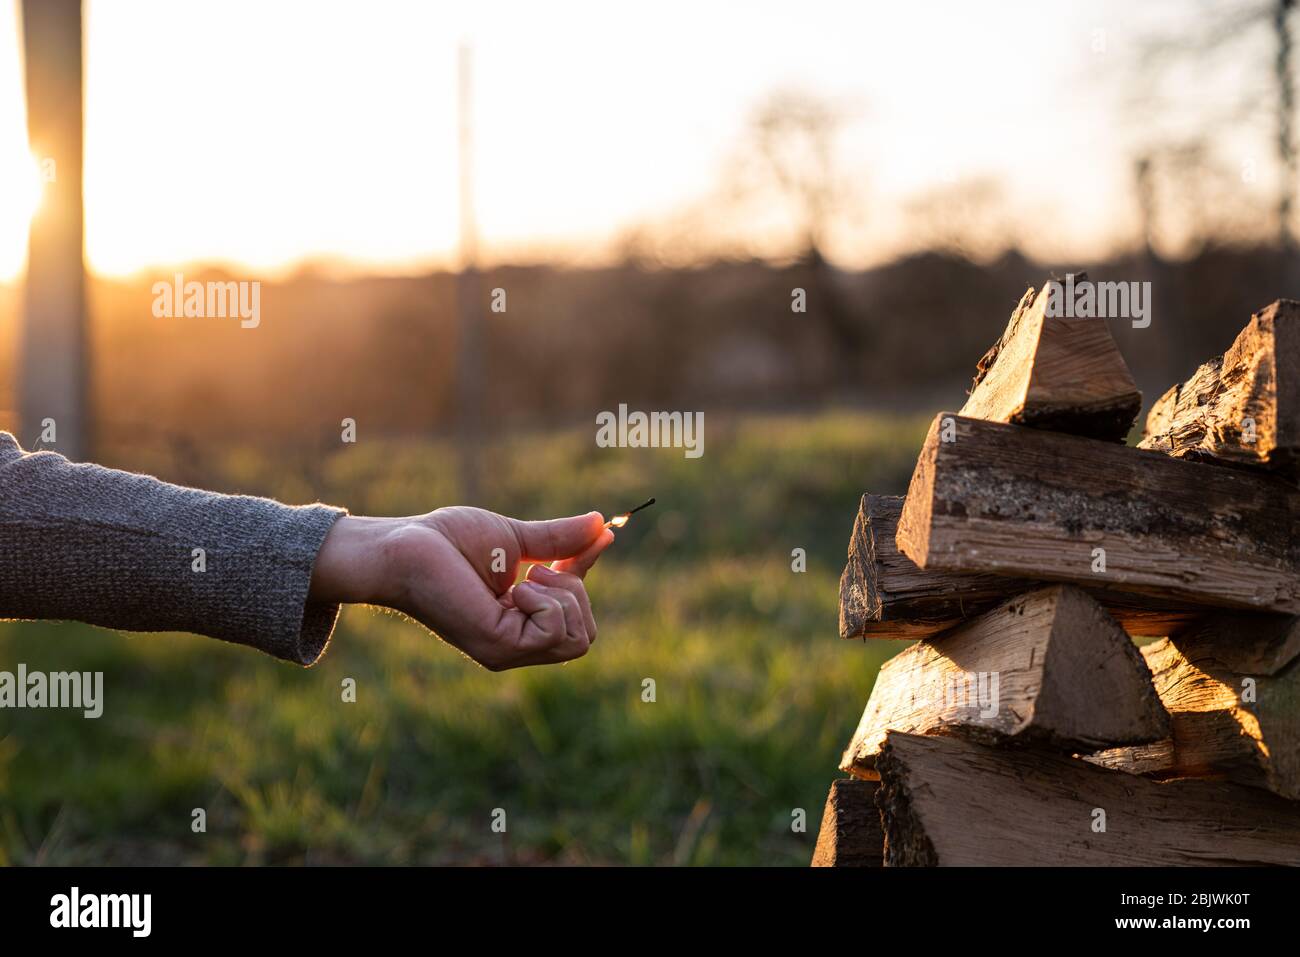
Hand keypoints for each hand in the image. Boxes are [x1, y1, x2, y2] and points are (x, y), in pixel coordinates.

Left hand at [309, 508, 614, 669]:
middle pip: (586, 635)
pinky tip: (513, 589)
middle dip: (577, 592)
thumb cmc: (448, 541)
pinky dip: (544, 601)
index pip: (576, 611)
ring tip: (523, 578)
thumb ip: (558, 540)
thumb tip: (602, 525)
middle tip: (535, 569)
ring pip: (578, 638)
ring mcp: (508, 651)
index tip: (605, 533)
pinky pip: (553, 631)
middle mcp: (517, 644)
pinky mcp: (499, 647)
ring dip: (562, 596)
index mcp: (521, 620)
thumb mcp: (516, 538)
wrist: (405, 547)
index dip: (589, 570)